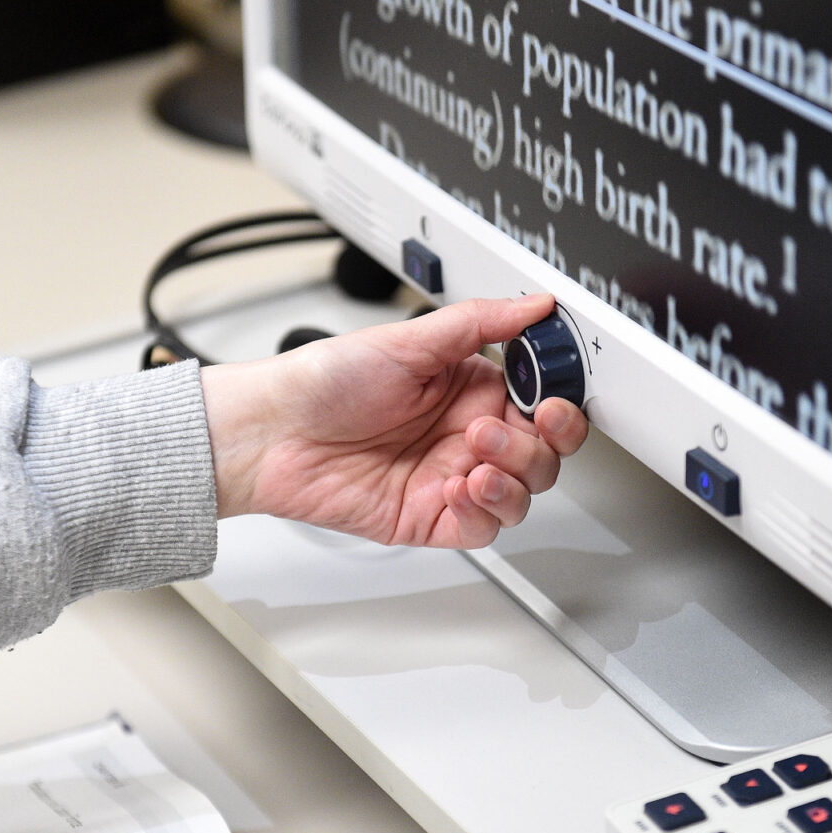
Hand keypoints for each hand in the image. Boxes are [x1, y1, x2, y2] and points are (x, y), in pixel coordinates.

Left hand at [200, 295, 587, 548]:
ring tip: (473, 461)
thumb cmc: (325, 381)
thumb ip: (481, 322)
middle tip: (493, 431)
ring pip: (522, 495)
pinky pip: (482, 528)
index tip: (551, 402)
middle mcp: (467, 436)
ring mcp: (452, 479)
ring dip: (511, 479)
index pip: (542, 404)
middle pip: (543, 455)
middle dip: (535, 446)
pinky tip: (458, 488)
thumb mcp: (409, 340)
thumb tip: (536, 303)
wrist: (273, 431)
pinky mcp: (431, 518)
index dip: (558, 408)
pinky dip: (482, 512)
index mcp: (472, 390)